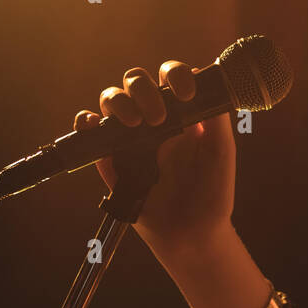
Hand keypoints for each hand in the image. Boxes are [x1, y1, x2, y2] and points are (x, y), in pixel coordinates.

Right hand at [74, 60, 236, 266]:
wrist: (191, 233)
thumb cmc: (212, 192)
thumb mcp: (222, 152)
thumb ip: (216, 118)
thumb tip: (203, 77)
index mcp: (182, 112)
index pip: (170, 76)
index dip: (174, 74)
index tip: (185, 94)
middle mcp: (154, 119)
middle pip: (136, 82)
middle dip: (143, 89)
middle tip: (158, 116)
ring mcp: (130, 137)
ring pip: (111, 100)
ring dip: (118, 102)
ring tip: (136, 123)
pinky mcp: (111, 159)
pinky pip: (91, 133)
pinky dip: (86, 122)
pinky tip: (94, 124)